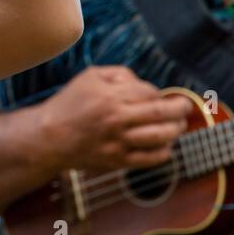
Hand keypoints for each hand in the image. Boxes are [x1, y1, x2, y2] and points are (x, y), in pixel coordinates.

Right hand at [38, 66, 192, 173]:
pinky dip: (165, 152)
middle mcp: (116, 119)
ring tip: (178, 126)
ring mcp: (118, 142)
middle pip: (162, 113)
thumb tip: (144, 83)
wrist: (48, 137)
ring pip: (161, 137)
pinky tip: (165, 145)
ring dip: (176, 130)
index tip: (158, 96)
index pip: (149, 92)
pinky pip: (151, 159)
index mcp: (109, 96)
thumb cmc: (69, 104)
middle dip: (181, 109)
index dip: (158, 93)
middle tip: (185, 107)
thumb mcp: (88, 77)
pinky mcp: (118, 160)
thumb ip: (119, 73)